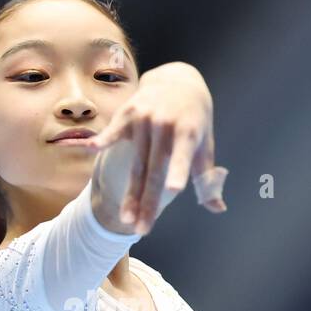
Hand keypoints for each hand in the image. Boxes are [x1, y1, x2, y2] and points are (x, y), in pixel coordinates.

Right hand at [82, 62, 226, 234]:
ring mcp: (145, 118)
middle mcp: (166, 124)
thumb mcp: (204, 146)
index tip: (174, 190)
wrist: (177, 80)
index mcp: (188, 132)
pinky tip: (91, 149)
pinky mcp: (128, 113)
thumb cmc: (194, 121)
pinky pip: (114, 131)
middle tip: (142, 229)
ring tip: (126, 220)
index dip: (179, 172)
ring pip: (135, 163)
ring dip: (130, 194)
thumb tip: (218, 209)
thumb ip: (207, 179)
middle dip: (148, 202)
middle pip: (154, 170)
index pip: (183, 156)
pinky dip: (103, 140)